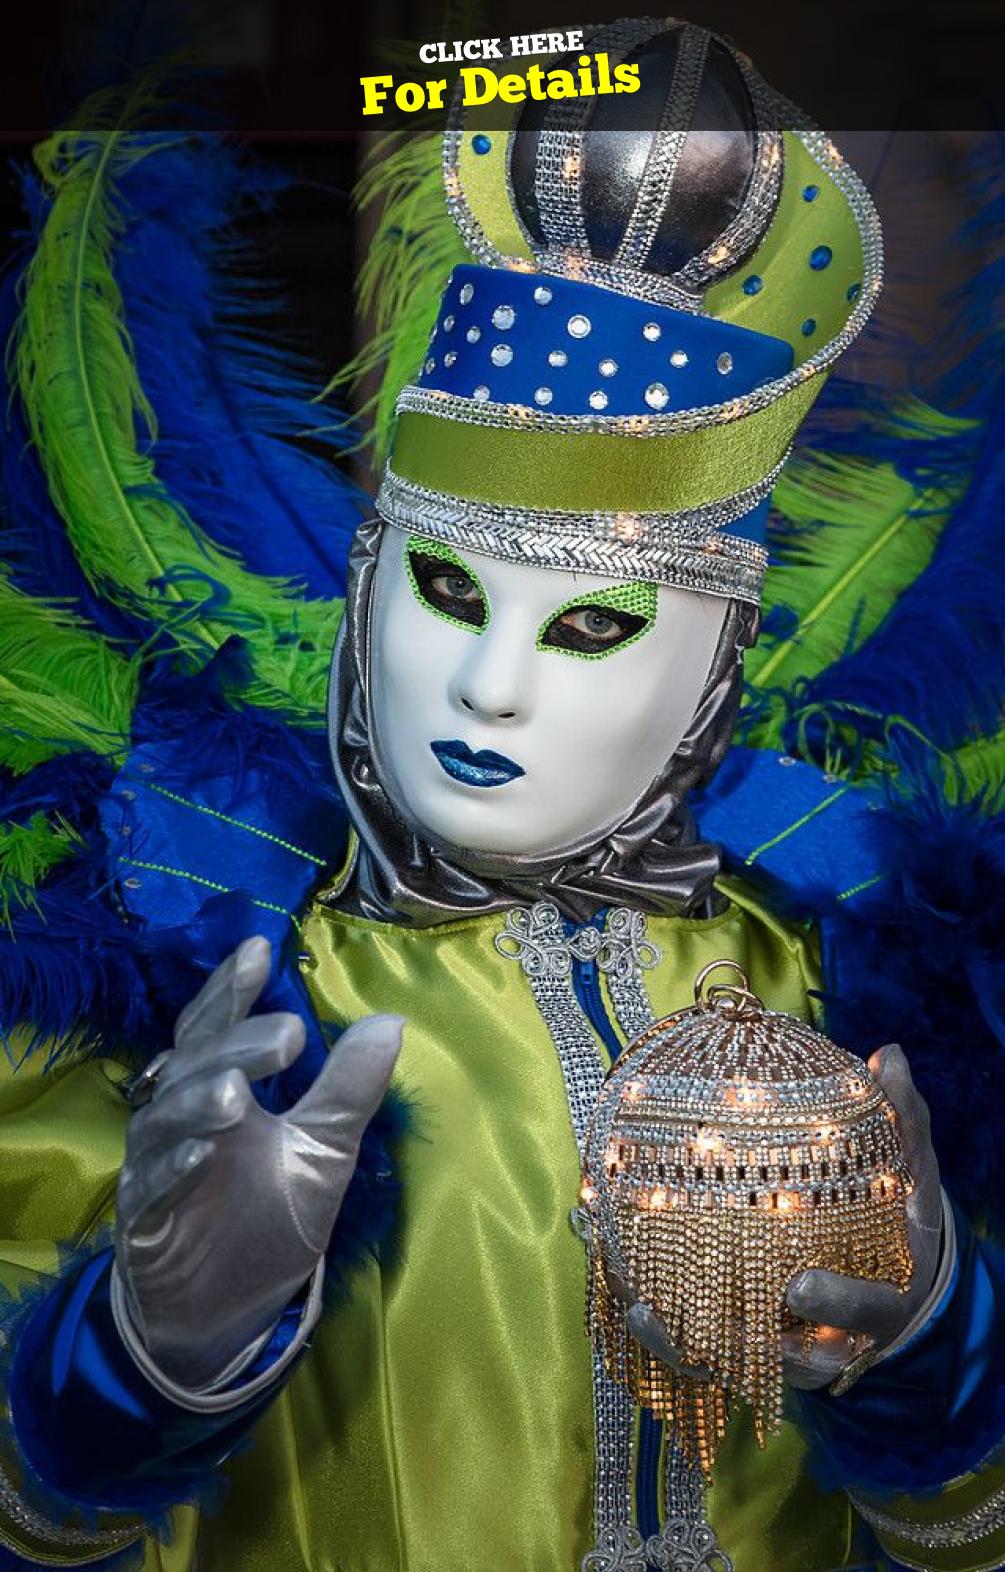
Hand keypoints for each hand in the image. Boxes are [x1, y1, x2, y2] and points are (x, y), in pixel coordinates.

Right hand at [114, 936, 402, 1389]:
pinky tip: (202, 1153)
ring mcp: (155, 1167)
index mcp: (218, 1090)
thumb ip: (349, 1088)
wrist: (227, 1312)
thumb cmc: (269, 1217)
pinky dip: (175, 1167)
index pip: (216, 1026)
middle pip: (197, 1065)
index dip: (232, 988)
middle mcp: (180, 1118)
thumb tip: (390, 1020)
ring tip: (238, 1094)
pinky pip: (151, 1186)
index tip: (259, 949)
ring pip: (166, 1119)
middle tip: (288, 1034)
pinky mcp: (143, 1221)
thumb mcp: (324, 1149)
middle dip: (237, 1044)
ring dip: (201, 1100)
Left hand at [624, 1044, 943, 1392]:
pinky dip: (665, 1331)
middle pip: (792, 1359)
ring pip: (736, 1362)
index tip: (800, 1283)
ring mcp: (788, 1351)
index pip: (864, 1310)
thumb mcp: (912, 1174)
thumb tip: (887, 1054)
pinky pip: (705, 1349)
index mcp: (881, 1300)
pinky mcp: (749, 1350)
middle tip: (697, 1313)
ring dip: (685, 1344)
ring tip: (640, 1310)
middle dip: (747, 1343)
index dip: (835, 1304)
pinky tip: (621, 1292)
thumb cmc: (898, 1219)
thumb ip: (903, 1121)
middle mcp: (835, 1340)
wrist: (894, 1285)